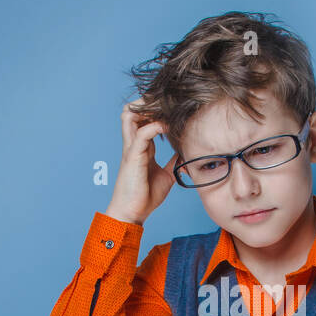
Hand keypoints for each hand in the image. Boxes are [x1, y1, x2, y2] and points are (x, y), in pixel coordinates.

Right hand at [104, 100, 178, 225]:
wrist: (132, 213)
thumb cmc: (145, 196)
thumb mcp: (166, 175)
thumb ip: (173, 162)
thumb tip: (185, 154)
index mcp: (141, 147)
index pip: (143, 119)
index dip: (155, 109)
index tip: (172, 107)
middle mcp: (134, 144)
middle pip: (132, 111)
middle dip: (147, 102)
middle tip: (166, 102)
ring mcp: (131, 149)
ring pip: (130, 116)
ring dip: (146, 108)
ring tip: (163, 109)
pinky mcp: (132, 157)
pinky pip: (141, 134)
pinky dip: (154, 126)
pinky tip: (167, 126)